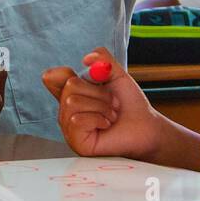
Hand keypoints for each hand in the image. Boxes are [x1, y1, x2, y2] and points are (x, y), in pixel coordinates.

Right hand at [42, 47, 162, 158]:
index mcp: (72, 94)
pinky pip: (77, 120)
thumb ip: (102, 59)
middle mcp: (67, 111)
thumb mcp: (116, 74)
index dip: (69, 72)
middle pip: (70, 85)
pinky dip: (98, 119)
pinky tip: (106, 125)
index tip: (95, 78)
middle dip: (99, 91)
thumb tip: (87, 58)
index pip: (53, 77)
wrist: (146, 126)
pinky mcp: (76, 142)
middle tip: (113, 102)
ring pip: (72, 103)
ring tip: (111, 115)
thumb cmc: (129, 104)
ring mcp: (69, 128)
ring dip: (101, 106)